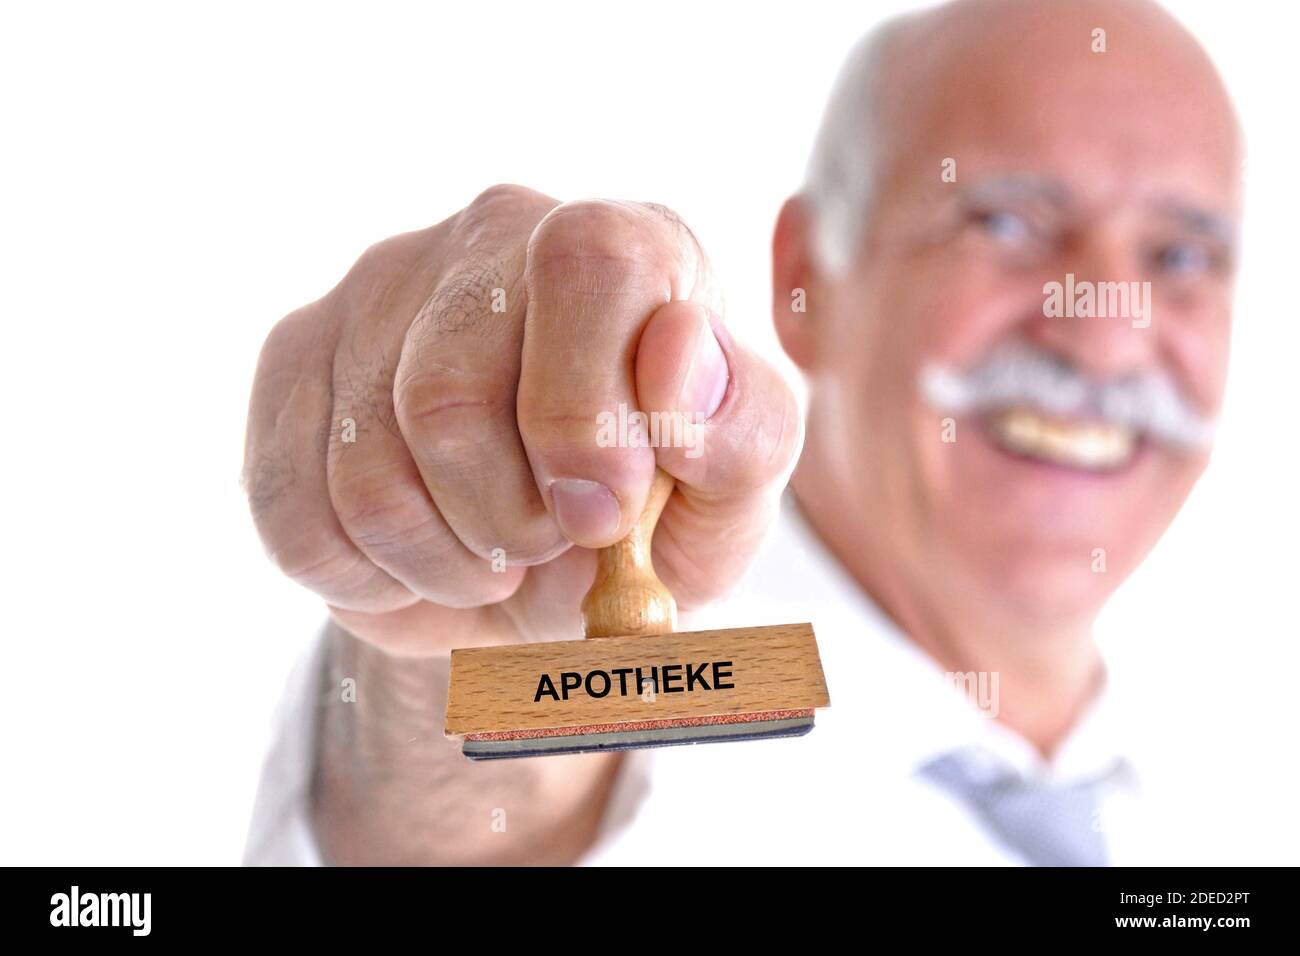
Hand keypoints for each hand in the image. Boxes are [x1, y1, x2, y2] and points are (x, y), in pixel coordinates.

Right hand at [243, 186, 801, 655]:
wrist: (537, 574)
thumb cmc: (650, 522)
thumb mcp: (729, 498)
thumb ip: (743, 428)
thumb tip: (680, 353)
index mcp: (627, 245)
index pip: (590, 264)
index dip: (587, 412)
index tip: (604, 513)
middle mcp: (494, 234)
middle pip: (448, 393)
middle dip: (510, 520)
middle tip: (553, 543)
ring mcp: (377, 288)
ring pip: (367, 472)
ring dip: (449, 563)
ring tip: (496, 556)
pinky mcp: (294, 357)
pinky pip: (298, 517)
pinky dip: (374, 580)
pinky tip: (423, 556)